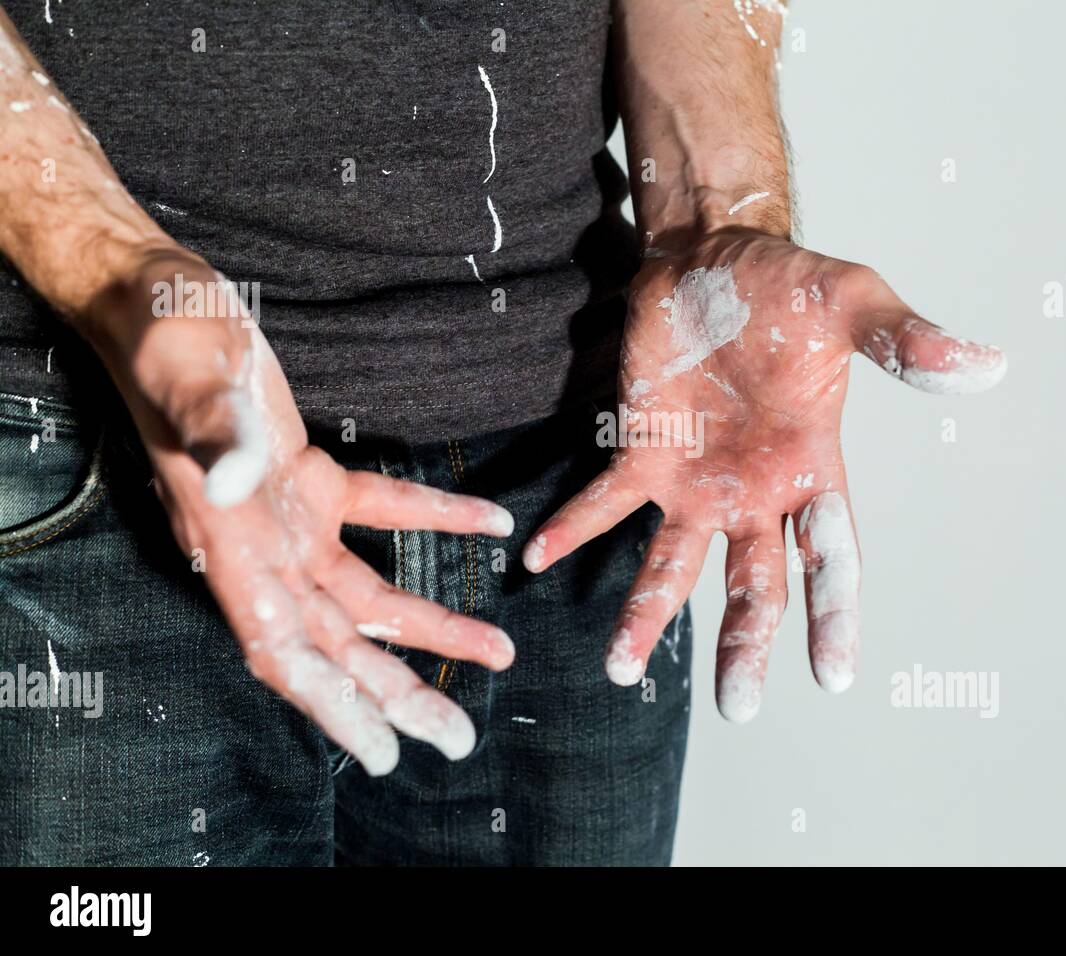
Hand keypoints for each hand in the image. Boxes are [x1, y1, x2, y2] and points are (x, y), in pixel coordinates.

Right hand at [85, 249, 515, 772]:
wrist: (160, 301)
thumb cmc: (170, 340)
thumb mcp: (192, 381)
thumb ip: (220, 437)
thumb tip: (239, 480)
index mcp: (231, 545)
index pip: (283, 651)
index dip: (332, 706)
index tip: (383, 753)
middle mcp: (261, 548)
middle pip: (337, 644)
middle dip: (396, 694)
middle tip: (458, 737)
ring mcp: (287, 518)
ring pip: (365, 596)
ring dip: (428, 627)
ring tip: (495, 651)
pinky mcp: (309, 478)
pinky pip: (382, 512)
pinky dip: (437, 520)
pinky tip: (492, 524)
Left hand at [523, 227, 1005, 720]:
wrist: (714, 256)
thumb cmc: (789, 284)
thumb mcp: (854, 304)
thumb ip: (905, 341)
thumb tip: (986, 363)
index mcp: (812, 468)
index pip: (830, 556)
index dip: (833, 613)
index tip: (834, 674)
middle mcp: (754, 491)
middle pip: (754, 583)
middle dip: (746, 644)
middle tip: (738, 709)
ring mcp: (696, 479)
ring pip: (674, 563)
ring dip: (648, 616)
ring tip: (620, 670)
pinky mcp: (643, 453)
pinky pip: (605, 500)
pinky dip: (575, 528)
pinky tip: (541, 558)